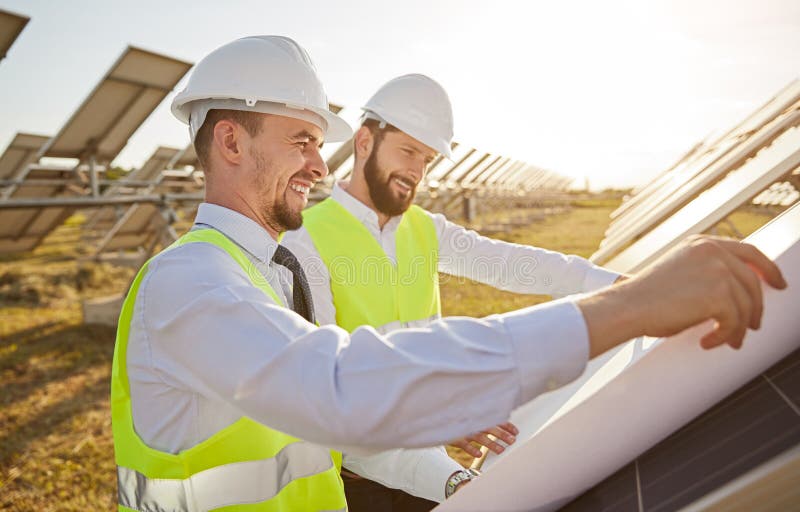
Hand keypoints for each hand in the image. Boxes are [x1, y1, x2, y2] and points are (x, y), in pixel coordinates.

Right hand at [448, 422, 517, 457]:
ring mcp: (462, 429)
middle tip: (512, 441)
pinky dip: (471, 449)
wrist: (434, 418)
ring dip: (491, 443)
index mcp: (476, 415)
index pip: (494, 419)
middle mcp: (471, 421)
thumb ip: (482, 419)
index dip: (506, 425)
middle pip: (490, 427)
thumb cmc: (455, 419)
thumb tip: (502, 421)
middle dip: (502, 434)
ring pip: (479, 436)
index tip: (516, 432)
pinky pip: (463, 444)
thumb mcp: (469, 416)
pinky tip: (479, 454)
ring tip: (501, 450)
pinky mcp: (453, 437)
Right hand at [579, 235, 786, 355]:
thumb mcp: (680, 273)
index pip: (749, 251)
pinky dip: (724, 337)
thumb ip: (707, 273)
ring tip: (725, 340)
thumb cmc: (646, 297)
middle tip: (753, 325)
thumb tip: (736, 296)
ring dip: (737, 328)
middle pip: (753, 282)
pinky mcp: (719, 294)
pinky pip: (734, 322)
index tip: (777, 283)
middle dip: (756, 308)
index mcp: (702, 243)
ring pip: (746, 305)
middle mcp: (713, 251)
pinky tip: (707, 341)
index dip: (768, 269)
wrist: (627, 306)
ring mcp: (718, 270)